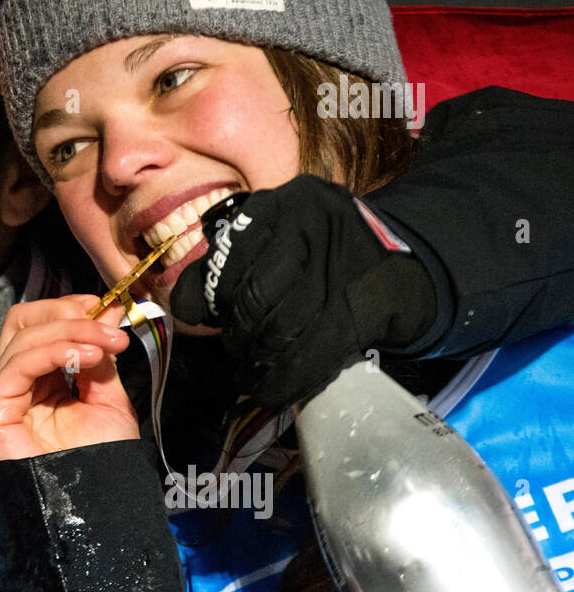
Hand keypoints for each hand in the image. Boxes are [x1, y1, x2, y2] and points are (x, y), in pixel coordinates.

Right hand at [0, 295, 139, 461]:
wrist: (97, 510)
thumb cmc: (101, 465)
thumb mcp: (106, 397)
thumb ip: (98, 356)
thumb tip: (107, 312)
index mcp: (34, 384)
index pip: (36, 328)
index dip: (68, 310)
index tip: (108, 308)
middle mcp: (9, 388)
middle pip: (22, 323)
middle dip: (66, 313)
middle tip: (106, 323)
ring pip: (24, 338)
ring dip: (73, 332)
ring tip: (108, 344)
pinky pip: (18, 364)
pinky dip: (56, 350)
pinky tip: (86, 355)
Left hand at [169, 174, 436, 408]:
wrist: (406, 266)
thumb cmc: (325, 252)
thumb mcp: (281, 235)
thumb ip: (229, 261)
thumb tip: (186, 305)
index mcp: (285, 203)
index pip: (228, 258)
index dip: (211, 297)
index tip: (213, 316)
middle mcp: (312, 227)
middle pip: (252, 296)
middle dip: (236, 332)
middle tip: (238, 346)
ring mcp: (339, 271)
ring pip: (277, 329)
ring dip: (257, 360)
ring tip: (251, 369)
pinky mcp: (359, 314)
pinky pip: (307, 358)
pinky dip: (280, 383)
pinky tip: (268, 389)